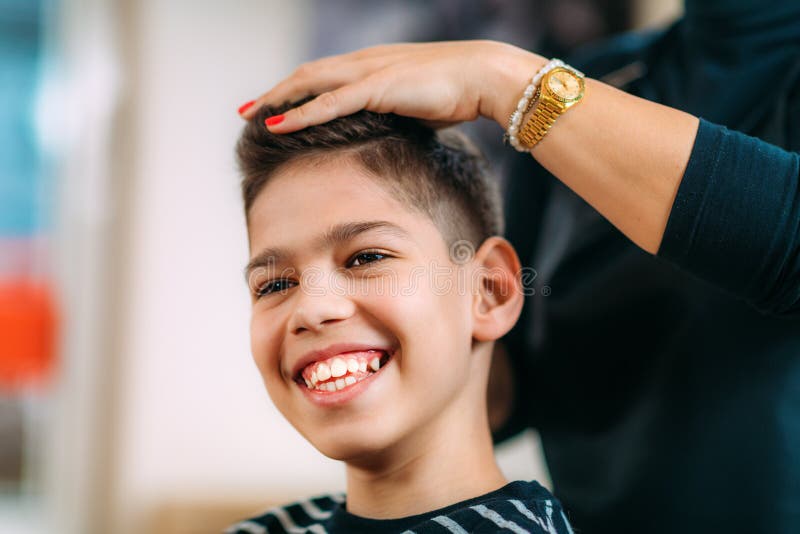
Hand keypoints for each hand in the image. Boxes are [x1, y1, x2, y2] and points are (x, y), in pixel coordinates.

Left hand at [239, 40, 545, 132]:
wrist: (484, 76)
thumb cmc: (458, 92)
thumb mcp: (418, 105)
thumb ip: (398, 115)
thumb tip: (391, 135)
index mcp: (373, 67)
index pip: (324, 77)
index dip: (296, 91)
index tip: (273, 107)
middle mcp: (364, 63)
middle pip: (306, 75)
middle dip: (275, 93)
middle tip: (247, 111)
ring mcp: (369, 72)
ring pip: (310, 83)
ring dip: (277, 100)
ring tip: (251, 117)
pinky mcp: (377, 87)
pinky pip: (330, 102)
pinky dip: (302, 113)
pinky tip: (278, 124)